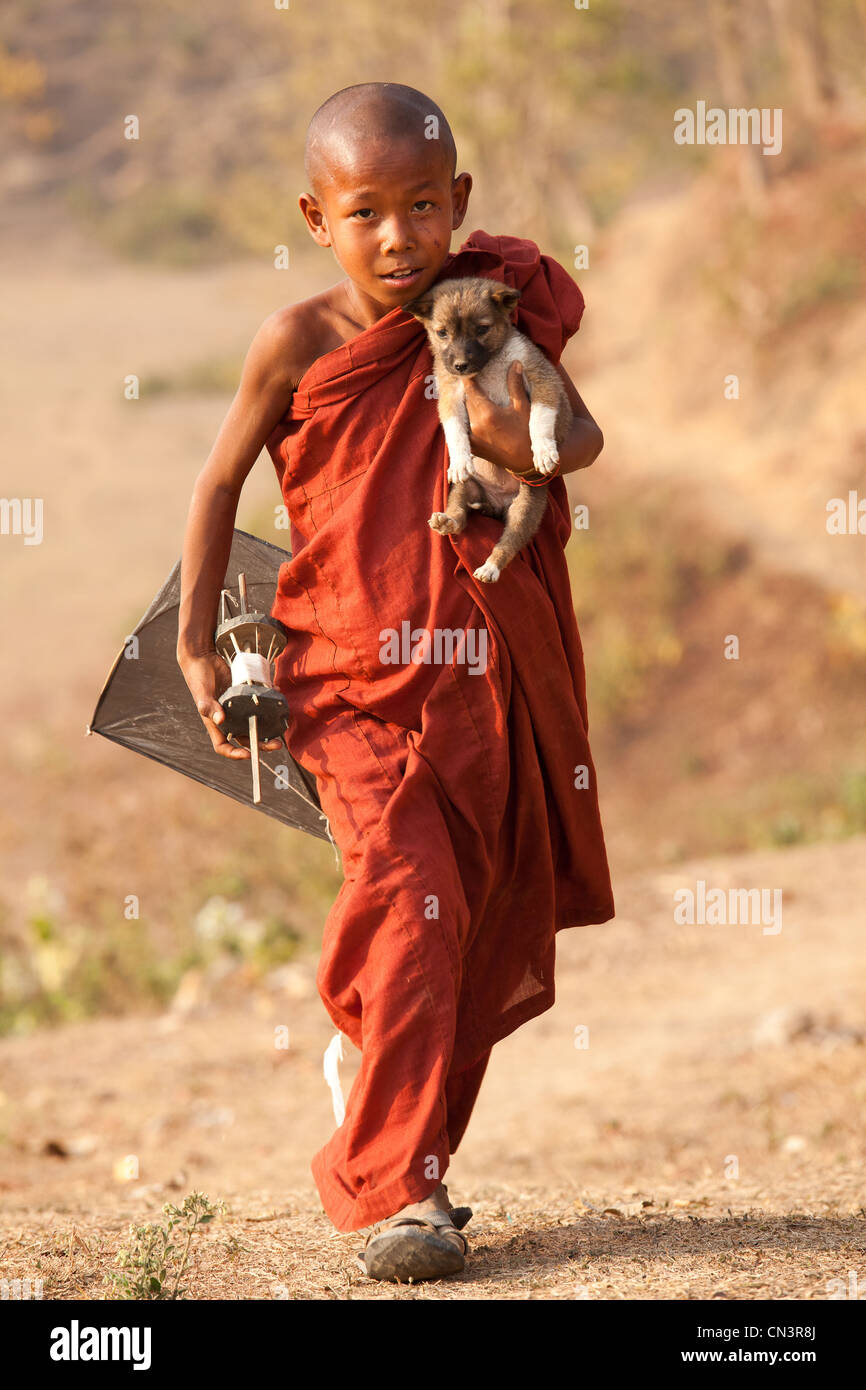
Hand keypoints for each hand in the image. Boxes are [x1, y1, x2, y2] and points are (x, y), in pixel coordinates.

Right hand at [178, 648, 285, 759]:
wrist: (203, 657)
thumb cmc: (197, 676)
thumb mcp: (202, 691)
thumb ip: (208, 705)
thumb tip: (220, 720)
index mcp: (215, 723)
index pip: (223, 746)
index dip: (235, 754)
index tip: (249, 755)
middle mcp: (228, 718)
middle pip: (246, 737)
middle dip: (261, 743)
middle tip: (277, 744)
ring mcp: (237, 707)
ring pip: (254, 721)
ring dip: (268, 724)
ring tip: (281, 722)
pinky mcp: (243, 695)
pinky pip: (257, 703)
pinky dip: (267, 701)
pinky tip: (275, 692)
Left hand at [462, 360, 534, 474]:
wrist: (526, 463)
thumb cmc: (527, 434)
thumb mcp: (524, 408)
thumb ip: (515, 385)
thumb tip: (515, 363)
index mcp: (487, 413)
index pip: (470, 388)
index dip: (468, 376)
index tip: (467, 367)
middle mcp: (476, 425)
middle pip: (465, 400)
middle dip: (467, 390)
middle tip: (468, 377)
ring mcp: (473, 438)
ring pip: (464, 414)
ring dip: (466, 405)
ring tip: (468, 394)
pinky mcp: (473, 447)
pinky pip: (464, 429)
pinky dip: (466, 420)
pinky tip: (470, 413)